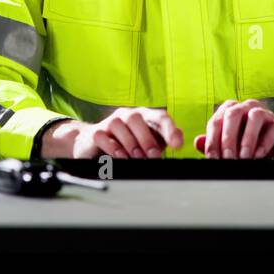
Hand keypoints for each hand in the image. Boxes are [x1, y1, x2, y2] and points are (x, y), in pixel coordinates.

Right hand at [39, 107, 183, 158]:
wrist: (94, 145)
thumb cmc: (128, 145)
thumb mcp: (148, 144)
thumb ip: (162, 142)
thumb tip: (178, 141)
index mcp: (145, 117)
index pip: (160, 116)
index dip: (170, 129)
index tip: (177, 145)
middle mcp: (127, 115)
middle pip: (136, 118)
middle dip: (147, 138)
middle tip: (154, 156)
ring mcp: (110, 122)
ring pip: (118, 124)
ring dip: (130, 143)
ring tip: (136, 158)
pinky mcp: (96, 133)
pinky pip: (103, 136)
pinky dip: (112, 147)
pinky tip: (120, 157)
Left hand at [194, 99, 273, 161]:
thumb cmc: (252, 145)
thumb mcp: (231, 146)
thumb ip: (214, 143)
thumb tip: (197, 142)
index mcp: (231, 110)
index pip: (216, 121)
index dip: (212, 140)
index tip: (212, 158)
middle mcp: (247, 107)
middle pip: (233, 114)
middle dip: (228, 138)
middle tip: (227, 158)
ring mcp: (265, 113)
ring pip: (254, 116)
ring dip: (247, 138)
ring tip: (243, 158)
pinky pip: (273, 128)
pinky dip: (264, 143)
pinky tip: (258, 156)